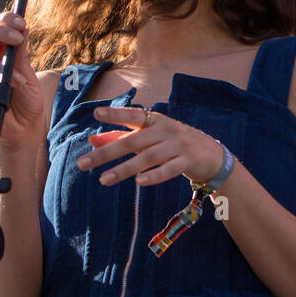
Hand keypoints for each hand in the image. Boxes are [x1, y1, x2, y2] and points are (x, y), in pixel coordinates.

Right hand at [0, 10, 44, 150]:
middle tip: (17, 39)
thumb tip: (23, 28)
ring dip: (1, 67)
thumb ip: (22, 54)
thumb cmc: (29, 99)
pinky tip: (3, 90)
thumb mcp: (29, 74)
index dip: (6, 20)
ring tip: (19, 81)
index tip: (22, 22)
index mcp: (2, 51)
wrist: (26, 127)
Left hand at [80, 106, 225, 188]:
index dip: (115, 114)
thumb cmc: (173, 144)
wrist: (212, 155)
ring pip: (147, 158)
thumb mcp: (149, 137)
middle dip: (106, 153)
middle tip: (83, 163)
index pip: (132, 115)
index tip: (95, 113)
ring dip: (124, 169)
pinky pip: (169, 170)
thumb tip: (92, 139)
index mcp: (154, 121)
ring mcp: (178, 145)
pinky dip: (155, 176)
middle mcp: (165, 130)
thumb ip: (121, 137)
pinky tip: (139, 182)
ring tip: (103, 179)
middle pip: (132, 141)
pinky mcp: (188, 161)